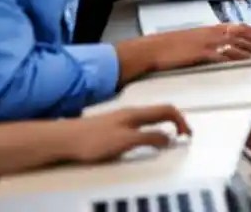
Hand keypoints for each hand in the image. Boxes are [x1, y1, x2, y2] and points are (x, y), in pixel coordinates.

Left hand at [60, 105, 192, 163]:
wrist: (63, 139)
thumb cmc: (91, 139)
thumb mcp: (126, 141)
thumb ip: (149, 138)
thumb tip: (167, 138)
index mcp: (136, 114)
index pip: (167, 110)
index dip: (181, 121)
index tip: (187, 133)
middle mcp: (130, 113)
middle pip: (160, 112)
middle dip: (175, 121)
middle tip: (181, 135)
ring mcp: (121, 119)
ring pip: (150, 118)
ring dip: (163, 126)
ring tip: (167, 138)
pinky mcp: (112, 127)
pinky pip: (140, 125)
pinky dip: (150, 131)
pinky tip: (143, 140)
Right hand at [116, 23, 250, 79]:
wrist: (153, 49)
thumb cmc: (170, 45)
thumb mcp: (194, 38)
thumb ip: (210, 40)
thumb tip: (224, 46)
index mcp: (211, 28)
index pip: (239, 26)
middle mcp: (212, 33)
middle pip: (242, 33)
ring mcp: (207, 43)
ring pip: (236, 44)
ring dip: (250, 51)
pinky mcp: (201, 54)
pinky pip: (223, 55)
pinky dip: (236, 58)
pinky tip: (243, 62)